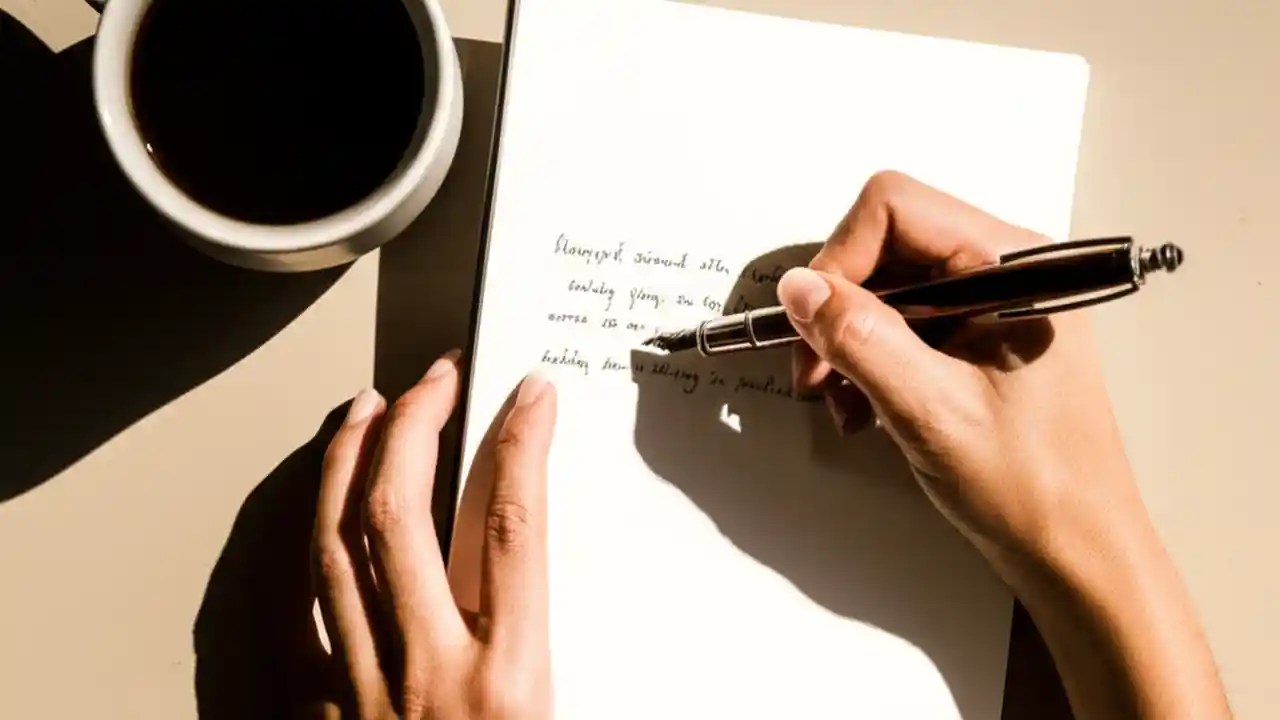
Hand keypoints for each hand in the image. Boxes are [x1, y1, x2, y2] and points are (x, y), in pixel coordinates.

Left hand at [311, 351, 556, 718]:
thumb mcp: (549, 711)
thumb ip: (542, 641)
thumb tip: (533, 554)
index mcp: (507, 682)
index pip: (513, 530)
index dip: (521, 446)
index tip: (530, 398)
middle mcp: (427, 674)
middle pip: (401, 515)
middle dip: (416, 426)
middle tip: (436, 380)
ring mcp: (362, 688)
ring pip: (334, 546)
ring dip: (347, 461)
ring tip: (367, 410)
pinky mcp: (317, 709)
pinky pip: (290, 608)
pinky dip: (299, 541)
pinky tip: (313, 500)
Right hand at [777, 171, 1229, 718]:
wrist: (1078, 552)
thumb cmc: (1029, 486)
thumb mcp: (931, 411)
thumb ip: (862, 338)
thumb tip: (798, 286)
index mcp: (1012, 263)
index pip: (896, 208)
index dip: (840, 259)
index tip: (813, 327)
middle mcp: (1004, 267)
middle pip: (886, 243)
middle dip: (838, 307)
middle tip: (816, 377)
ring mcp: (993, 301)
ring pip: (888, 285)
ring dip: (848, 339)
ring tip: (842, 405)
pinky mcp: (979, 336)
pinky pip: (905, 321)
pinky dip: (870, 358)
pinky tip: (863, 409)